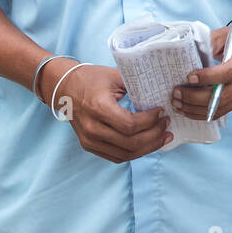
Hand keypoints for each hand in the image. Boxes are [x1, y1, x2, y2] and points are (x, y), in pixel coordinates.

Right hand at [42, 58, 171, 161]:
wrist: (64, 88)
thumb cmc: (91, 79)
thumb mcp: (114, 76)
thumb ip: (136, 85)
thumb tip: (161, 93)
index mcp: (98, 108)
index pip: (130, 125)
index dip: (150, 121)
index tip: (161, 112)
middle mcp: (92, 128)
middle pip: (130, 143)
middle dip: (154, 136)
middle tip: (167, 125)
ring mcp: (89, 140)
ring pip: (126, 154)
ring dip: (148, 148)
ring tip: (163, 137)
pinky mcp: (89, 146)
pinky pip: (117, 156)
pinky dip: (135, 152)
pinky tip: (148, 144)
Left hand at [172, 21, 231, 120]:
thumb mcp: (220, 35)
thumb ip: (206, 45)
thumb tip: (186, 59)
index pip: (229, 71)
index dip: (208, 77)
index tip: (189, 77)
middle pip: (224, 95)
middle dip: (196, 98)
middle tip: (176, 93)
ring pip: (221, 107)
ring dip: (196, 109)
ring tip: (177, 103)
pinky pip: (221, 111)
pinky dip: (202, 112)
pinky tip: (187, 109)